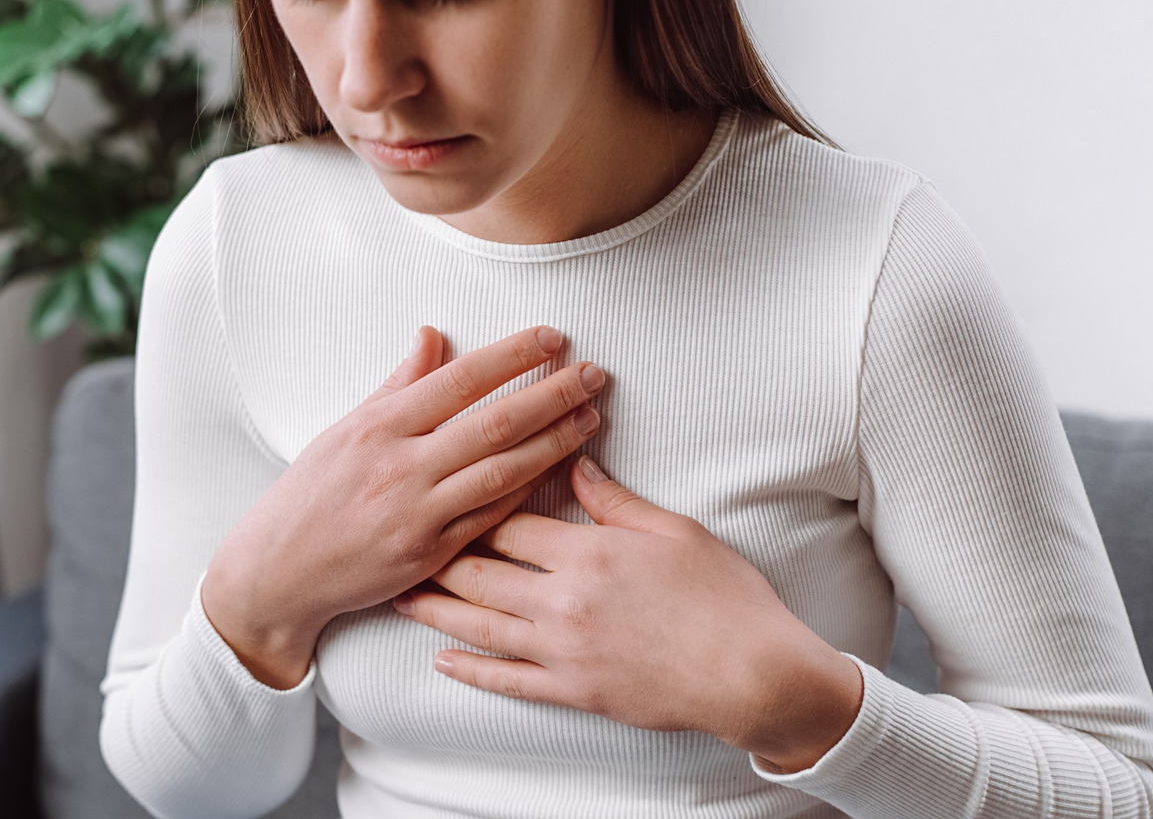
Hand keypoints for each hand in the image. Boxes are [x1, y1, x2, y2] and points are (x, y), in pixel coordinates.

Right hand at [202, 325, 606, 688]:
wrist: (277, 572)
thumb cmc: (311, 495)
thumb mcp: (345, 429)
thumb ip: (398, 385)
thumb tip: (433, 334)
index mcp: (378, 426)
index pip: (459, 379)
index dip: (511, 355)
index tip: (552, 338)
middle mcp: (400, 466)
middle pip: (492, 423)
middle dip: (550, 394)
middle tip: (594, 373)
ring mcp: (417, 513)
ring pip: (501, 471)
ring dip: (554, 442)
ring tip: (591, 416)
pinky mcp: (429, 554)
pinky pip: (491, 517)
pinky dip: (528, 490)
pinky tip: (560, 469)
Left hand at [392, 455, 863, 771]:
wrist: (753, 673)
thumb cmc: (723, 597)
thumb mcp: (672, 530)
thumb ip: (614, 500)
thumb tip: (576, 461)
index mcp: (587, 552)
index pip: (510, 520)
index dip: (474, 503)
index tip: (446, 492)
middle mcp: (564, 600)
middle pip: (479, 573)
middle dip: (436, 556)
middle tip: (399, 543)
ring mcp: (564, 650)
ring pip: (480, 626)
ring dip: (435, 611)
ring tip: (400, 596)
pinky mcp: (574, 690)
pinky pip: (508, 681)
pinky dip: (470, 672)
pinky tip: (442, 661)